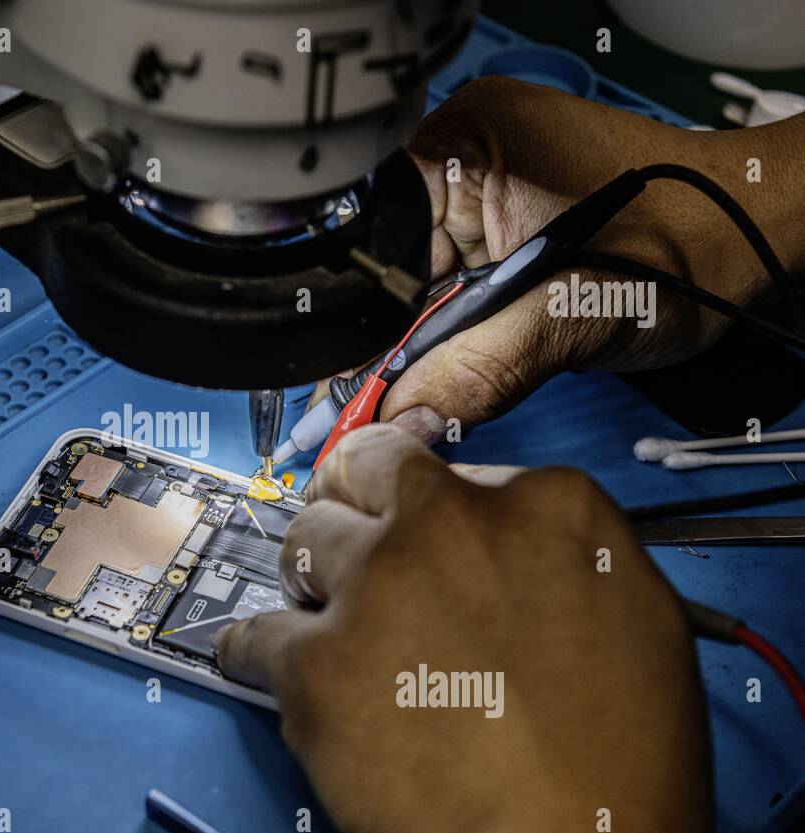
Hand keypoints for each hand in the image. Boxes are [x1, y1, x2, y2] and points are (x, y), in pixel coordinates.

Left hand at [214, 425, 710, 832]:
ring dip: (311, 579)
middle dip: (350, 501)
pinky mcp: (314, 659)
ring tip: (330, 622)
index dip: (427, 509)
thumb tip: (506, 546)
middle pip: (363, 473)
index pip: (448, 469)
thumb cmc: (617, 764)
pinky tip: (264, 664)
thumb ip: (554, 556)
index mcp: (544, 505)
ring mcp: (375, 586)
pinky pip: (252, 634)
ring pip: (303, 542)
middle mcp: (451, 524)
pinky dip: (252, 651)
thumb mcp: (635, 618)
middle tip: (349, 540)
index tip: (414, 530)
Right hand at [384, 77, 804, 442]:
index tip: (355, 384)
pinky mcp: (493, 221)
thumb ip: (477, 370)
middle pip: (382, 263)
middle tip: (394, 399)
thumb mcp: (572, 312)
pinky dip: (452, 329)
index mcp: (464, 141)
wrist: (750, 234)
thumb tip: (401, 419)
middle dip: (392, 336)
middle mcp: (460, 154)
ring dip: (427, 336)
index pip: (367, 236)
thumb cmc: (690, 240)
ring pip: (411, 283)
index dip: (356, 317)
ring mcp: (476, 187)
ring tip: (453, 368)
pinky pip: (444, 285)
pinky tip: (472, 352)